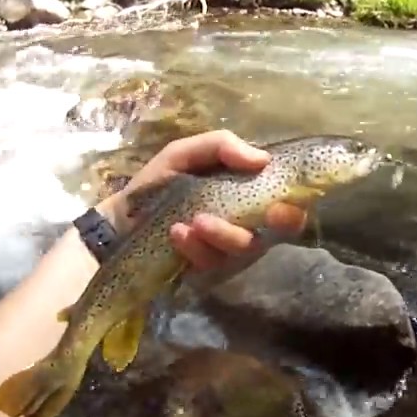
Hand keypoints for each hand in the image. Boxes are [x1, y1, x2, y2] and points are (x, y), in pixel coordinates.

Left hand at [96, 129, 307, 270]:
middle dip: (272, 223)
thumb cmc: (158, 183)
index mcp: (247, 193)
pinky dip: (195, 246)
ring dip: (223, 233)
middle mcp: (246, 223)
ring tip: (192, 221)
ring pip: (244, 247)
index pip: (289, 204)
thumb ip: (221, 146)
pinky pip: (212, 262)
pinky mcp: (207, 270)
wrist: (121, 218)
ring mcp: (227, 250)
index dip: (295, 206)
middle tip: (262, 214)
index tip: (282, 203)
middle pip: (277, 232)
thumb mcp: (185, 153)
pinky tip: (176, 232)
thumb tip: (263, 159)